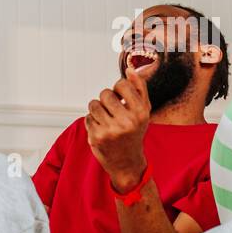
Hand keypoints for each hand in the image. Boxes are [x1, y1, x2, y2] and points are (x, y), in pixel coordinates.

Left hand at [84, 67, 150, 191]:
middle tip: (112, 110)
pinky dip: (92, 122)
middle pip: (105, 93)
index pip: (121, 84)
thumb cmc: (134, 133)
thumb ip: (139, 88)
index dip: (118, 89)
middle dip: (106, 99)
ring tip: (106, 119)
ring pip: (93, 104)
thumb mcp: (143, 111)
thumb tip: (129, 70)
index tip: (121, 97)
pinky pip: (87, 117)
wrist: (127, 162)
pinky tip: (101, 130)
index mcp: (140, 112)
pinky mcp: (96, 137)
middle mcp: (127, 121)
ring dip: (97, 109)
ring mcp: (110, 130)